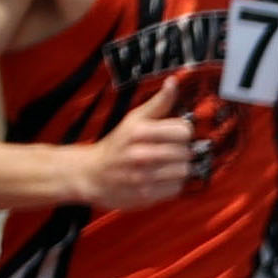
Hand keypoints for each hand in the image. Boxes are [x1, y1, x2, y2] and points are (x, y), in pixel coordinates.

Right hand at [77, 79, 194, 208]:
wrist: (90, 175)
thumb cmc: (117, 144)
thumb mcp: (134, 119)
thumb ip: (158, 103)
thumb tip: (174, 82)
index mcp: (139, 131)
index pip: (184, 130)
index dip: (182, 132)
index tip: (173, 135)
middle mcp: (140, 154)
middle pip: (186, 151)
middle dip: (180, 151)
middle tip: (168, 151)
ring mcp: (143, 177)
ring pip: (184, 171)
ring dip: (178, 169)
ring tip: (164, 165)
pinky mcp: (146, 195)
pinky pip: (176, 188)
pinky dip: (172, 184)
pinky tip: (159, 179)